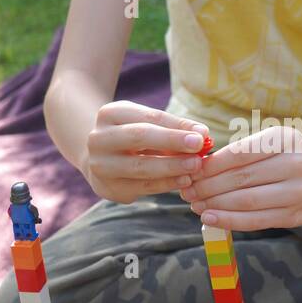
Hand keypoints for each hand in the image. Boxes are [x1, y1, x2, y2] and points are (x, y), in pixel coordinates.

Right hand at [82, 101, 209, 203]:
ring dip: (172, 167)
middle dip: (172, 141)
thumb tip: (202, 134)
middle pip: (139, 137)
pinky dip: (166, 184)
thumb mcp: (146, 124)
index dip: (177, 125)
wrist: (100, 160)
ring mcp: (101, 165)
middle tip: (199, 146)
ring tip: (196, 166)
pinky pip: (142, 187)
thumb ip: (173, 128)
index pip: (148, 117)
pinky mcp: (109, 188)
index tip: (202, 132)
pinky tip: (185, 180)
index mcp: (109, 114)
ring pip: (140, 166)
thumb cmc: (132, 137)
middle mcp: (99, 138)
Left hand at [179, 124, 301, 230]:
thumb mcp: (275, 145)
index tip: (189, 171)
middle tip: (186, 190)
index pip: (239, 154)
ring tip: (194, 205)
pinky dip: (229, 221)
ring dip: (214, 205)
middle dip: (207, 186)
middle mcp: (295, 163)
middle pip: (240, 178)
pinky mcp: (295, 216)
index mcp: (285, 139)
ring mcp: (297, 192)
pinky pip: (256, 220)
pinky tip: (210, 219)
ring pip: (245, 200)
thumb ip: (243, 153)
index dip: (210, 165)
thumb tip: (199, 166)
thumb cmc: (293, 161)